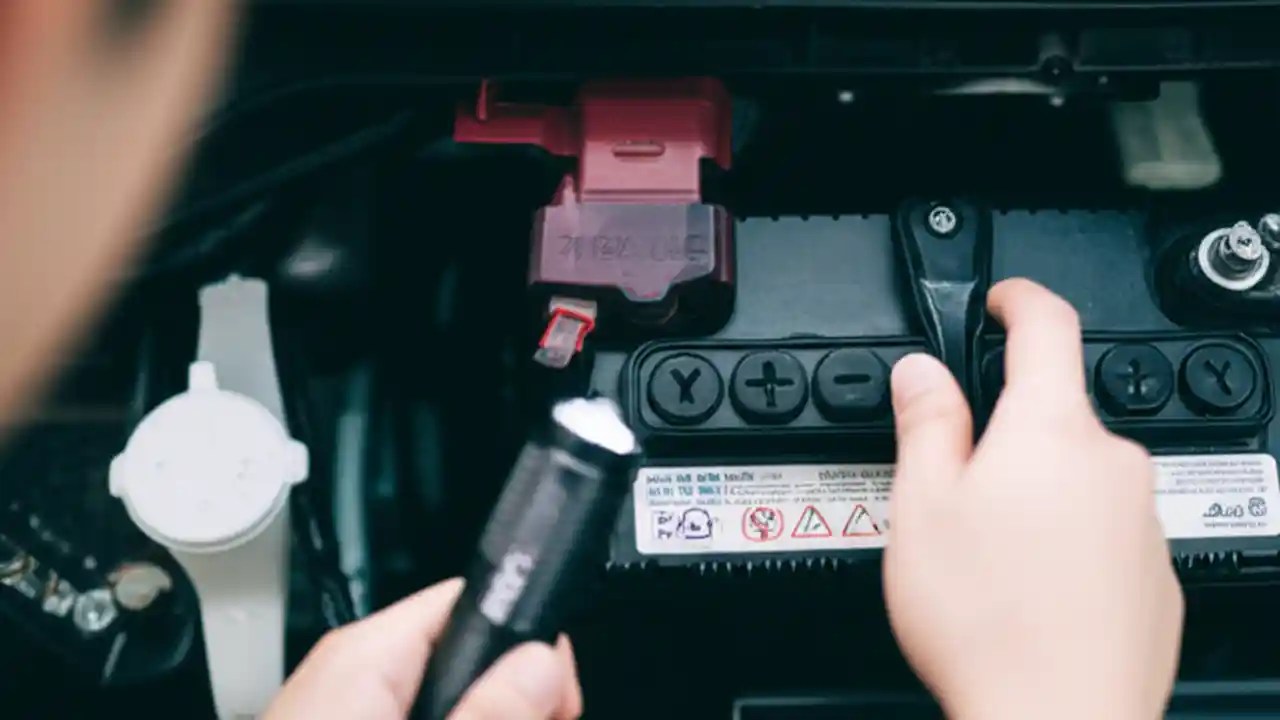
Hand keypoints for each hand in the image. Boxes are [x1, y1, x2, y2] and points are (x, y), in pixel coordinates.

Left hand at [266, 579, 582, 719]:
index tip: (554, 701)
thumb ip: (485, 717)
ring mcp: (345, 710)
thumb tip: (542, 662)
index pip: (471, 600)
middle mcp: (349, 676)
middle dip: (508, 707)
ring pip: (448, 701)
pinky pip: (416, 717)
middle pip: (468, 658)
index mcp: (363, 659)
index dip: (526, 647)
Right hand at [884, 279, 1183, 719]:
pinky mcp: (1155, 573)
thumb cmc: (988, 622)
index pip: (1048, 326)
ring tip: (985, 558)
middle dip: (1006, 433)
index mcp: (1050, 432)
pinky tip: (1025, 590)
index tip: (1003, 299)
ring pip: (1078, 478)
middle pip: (1056, 415)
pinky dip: (1064, 543)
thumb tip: (923, 373)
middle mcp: (1111, 464)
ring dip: (1034, 494)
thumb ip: (926, 424)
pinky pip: (1102, 531)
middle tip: (953, 487)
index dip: (1019, 298)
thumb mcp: (922, 507)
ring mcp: (1141, 519)